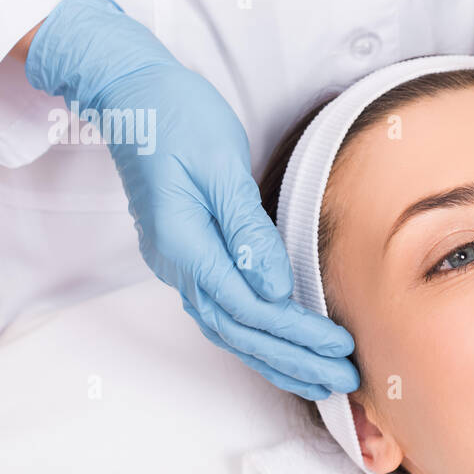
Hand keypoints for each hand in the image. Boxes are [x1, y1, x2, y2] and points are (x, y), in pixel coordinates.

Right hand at [24, 0, 357, 398]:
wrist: (130, 93)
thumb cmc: (175, 116)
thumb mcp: (218, 163)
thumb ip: (246, 228)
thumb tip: (273, 288)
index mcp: (182, 241)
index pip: (247, 306)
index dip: (295, 332)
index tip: (338, 345)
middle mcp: (176, 262)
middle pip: (239, 331)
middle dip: (293, 360)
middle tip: (342, 378)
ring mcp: (178, 263)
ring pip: (229, 330)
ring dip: (276, 359)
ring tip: (321, 380)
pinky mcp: (189, 256)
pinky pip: (224, 311)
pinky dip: (257, 338)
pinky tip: (283, 352)